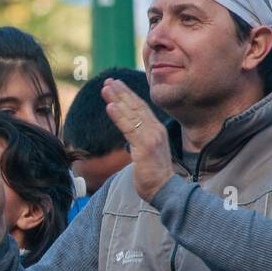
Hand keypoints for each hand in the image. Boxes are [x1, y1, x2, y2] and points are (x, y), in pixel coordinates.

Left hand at [102, 78, 173, 202]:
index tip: (116, 85)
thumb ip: (140, 141)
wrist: (165, 190)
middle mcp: (156, 130)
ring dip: (117, 99)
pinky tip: (110, 106)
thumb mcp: (147, 152)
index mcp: (156, 130)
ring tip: (105, 88)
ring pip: (132, 114)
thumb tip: (130, 137)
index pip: (141, 108)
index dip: (128, 96)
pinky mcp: (145, 147)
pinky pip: (129, 128)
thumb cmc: (154, 175)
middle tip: (108, 80)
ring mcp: (151, 137)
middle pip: (136, 106)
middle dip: (121, 92)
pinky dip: (119, 116)